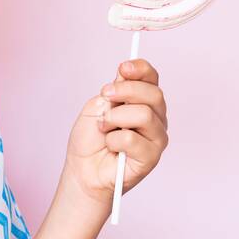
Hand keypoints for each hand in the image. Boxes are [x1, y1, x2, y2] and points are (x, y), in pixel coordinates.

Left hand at [64, 58, 168, 205]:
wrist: (82, 170)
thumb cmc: (90, 140)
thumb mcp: (97, 107)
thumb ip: (114, 90)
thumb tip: (126, 73)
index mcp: (143, 102)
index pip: (152, 79)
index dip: (140, 69)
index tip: (122, 68)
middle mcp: (155, 118)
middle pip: (153, 94)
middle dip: (124, 91)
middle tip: (105, 97)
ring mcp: (156, 138)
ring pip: (144, 115)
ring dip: (115, 118)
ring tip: (103, 128)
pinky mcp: (151, 157)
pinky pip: (132, 139)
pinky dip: (113, 140)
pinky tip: (110, 146)